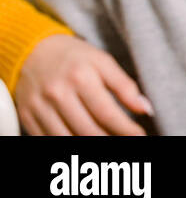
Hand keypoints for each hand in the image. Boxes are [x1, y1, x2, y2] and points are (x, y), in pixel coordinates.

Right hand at [15, 34, 153, 134]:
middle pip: (88, 130)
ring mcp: (39, 107)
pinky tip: (82, 140)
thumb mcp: (103, 62)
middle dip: (110, 140)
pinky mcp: (27, 117)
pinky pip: (48, 140)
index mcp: (80, 77)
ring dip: (90, 145)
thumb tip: (146, 109)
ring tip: (107, 140)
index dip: (125, 129)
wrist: (33, 51)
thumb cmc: (75, 57)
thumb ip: (125, 86)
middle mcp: (57, 93)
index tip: (140, 136)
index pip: (106, 113)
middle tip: (126, 141)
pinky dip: (67, 144)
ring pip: (67, 139)